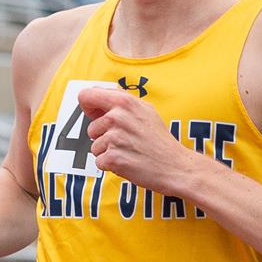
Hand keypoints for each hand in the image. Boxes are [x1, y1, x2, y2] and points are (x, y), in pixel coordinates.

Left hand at [78, 87, 201, 193]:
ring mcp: (114, 138)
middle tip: (126, 141)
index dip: (88, 107)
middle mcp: (117, 117)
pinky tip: (128, 162)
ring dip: (108, 152)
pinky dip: (111, 165)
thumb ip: (122, 102)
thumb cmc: (160, 140)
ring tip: (129, 152)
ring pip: (95, 147)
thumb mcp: (145, 110)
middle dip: (103, 137)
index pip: (86, 95)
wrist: (175, 166)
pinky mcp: (113, 158)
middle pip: (91, 128)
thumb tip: (98, 98)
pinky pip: (99, 162)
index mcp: (124, 102)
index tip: (96, 115)